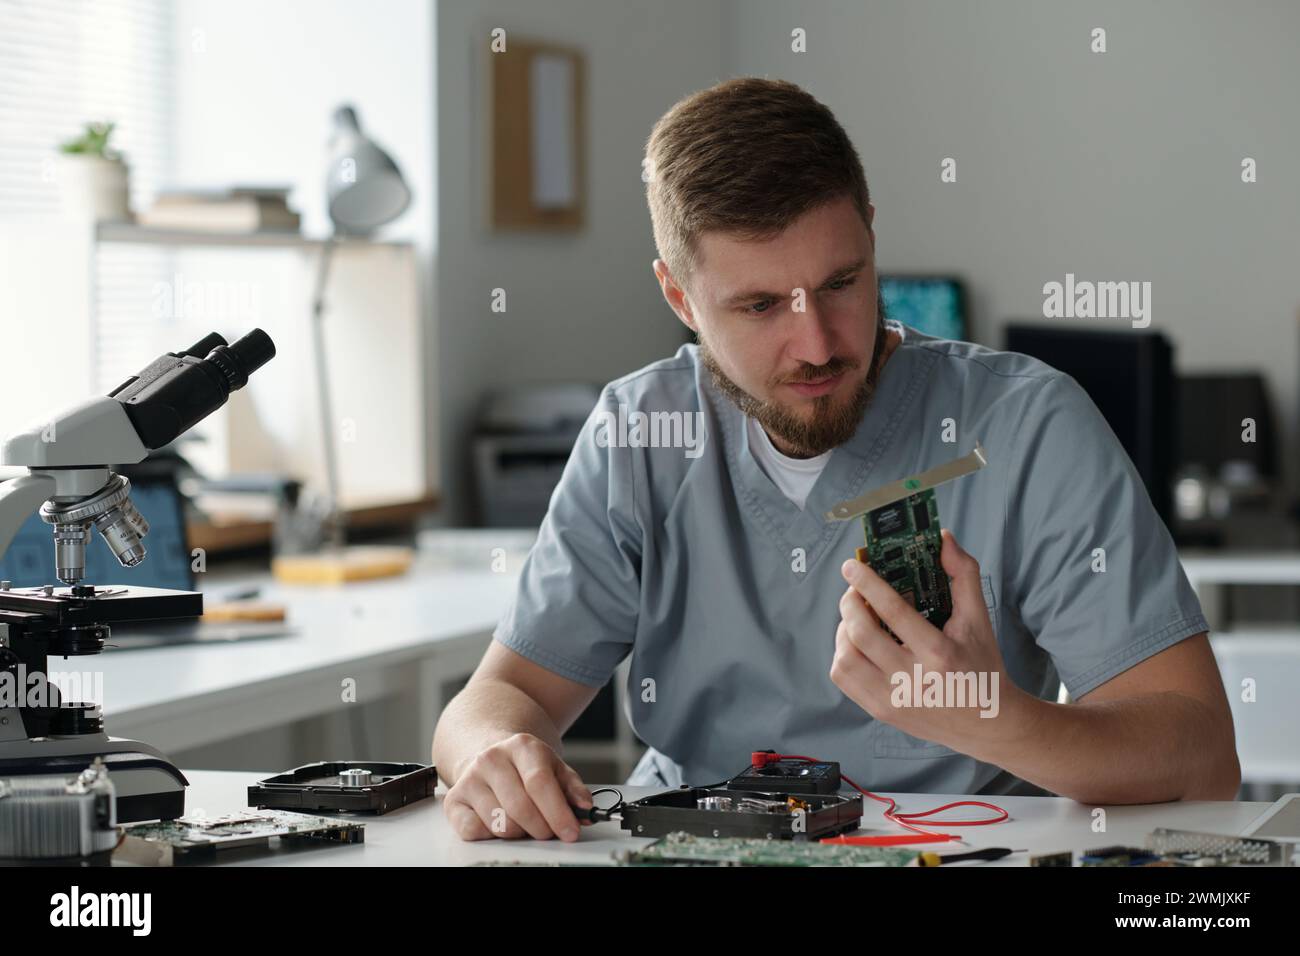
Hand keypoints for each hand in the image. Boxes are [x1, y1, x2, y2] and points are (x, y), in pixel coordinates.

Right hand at [444, 733, 592, 841]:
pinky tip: (500, 823)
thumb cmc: (526, 767)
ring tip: (524, 822)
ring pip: (500, 823)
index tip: (571, 832)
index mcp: (521, 746)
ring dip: (519, 832)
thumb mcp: (554, 769)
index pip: (539, 782)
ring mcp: (470, 778)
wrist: (491, 757)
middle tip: (548, 832)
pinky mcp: (454, 800)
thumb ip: (573, 788)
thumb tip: (585, 809)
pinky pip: (473, 831)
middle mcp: (492, 758)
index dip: (558, 812)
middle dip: (541, 828)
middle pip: (520, 807)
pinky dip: (491, 836)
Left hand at [831, 529, 1024, 750]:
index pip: (893, 611)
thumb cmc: (983, 666)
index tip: (851, 566)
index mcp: (939, 653)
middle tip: (854, 590)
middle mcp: (913, 680)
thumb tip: (943, 539)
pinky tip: (856, 643)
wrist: (988, 723)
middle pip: (860, 633)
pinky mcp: (881, 712)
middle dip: (850, 603)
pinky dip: (842, 654)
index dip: (867, 583)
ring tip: (856, 617)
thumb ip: (962, 574)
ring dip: (842, 630)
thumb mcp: (979, 619)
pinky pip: (844, 679)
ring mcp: (893, 700)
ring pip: (845, 658)